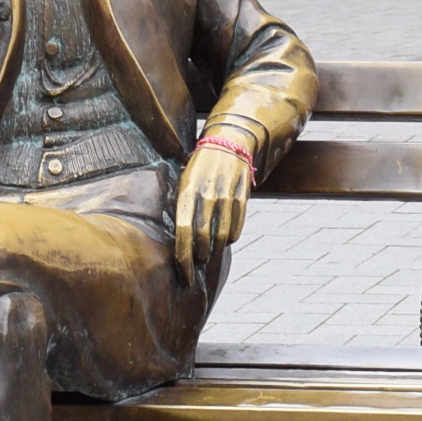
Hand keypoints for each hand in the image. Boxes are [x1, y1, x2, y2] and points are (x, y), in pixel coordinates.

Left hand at [174, 140, 252, 275]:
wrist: (228, 144)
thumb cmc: (199, 169)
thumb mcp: (184, 182)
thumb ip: (181, 208)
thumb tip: (179, 242)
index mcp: (187, 191)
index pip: (183, 232)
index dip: (183, 258)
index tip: (184, 276)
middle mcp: (206, 193)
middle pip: (202, 237)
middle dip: (199, 257)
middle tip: (197, 263)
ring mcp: (226, 194)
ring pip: (221, 236)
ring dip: (215, 250)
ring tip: (209, 253)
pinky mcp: (242, 196)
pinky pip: (237, 228)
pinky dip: (230, 239)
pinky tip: (225, 240)